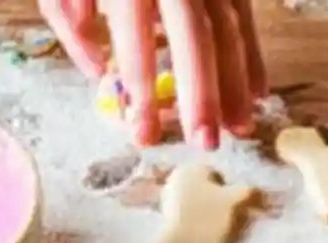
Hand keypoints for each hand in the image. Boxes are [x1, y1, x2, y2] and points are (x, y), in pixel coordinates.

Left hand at [40, 0, 266, 148]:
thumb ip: (69, 17)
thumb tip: (98, 72)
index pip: (135, 36)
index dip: (140, 86)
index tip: (142, 132)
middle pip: (194, 36)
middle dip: (203, 92)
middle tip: (205, 142)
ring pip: (229, 28)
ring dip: (238, 82)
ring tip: (240, 128)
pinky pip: (244, 16)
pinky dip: (253, 55)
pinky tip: (258, 92)